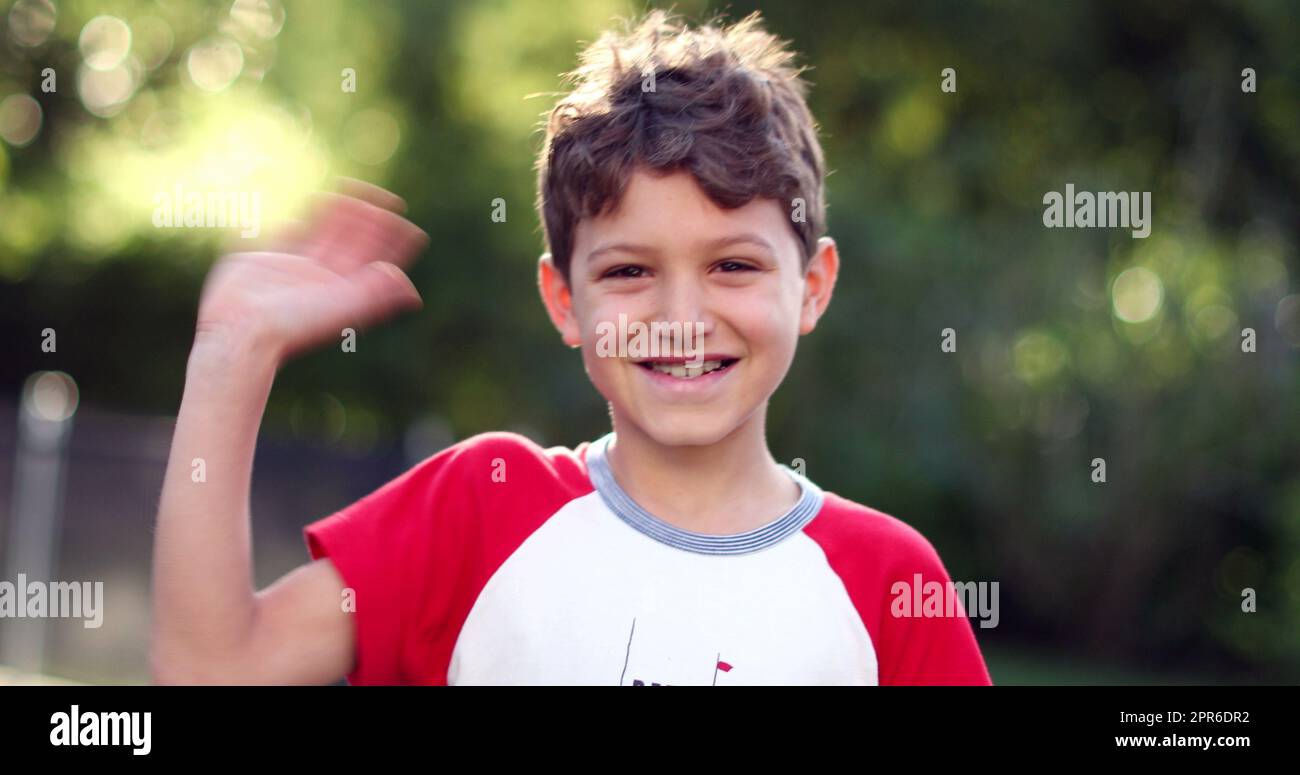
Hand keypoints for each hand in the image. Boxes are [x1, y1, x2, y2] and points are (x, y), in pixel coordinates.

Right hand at [194, 178, 427, 364]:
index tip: (405, 220)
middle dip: (367, 220)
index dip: (392, 242)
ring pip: (321, 235)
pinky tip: (305, 210)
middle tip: (382, 198)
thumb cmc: (295, 323)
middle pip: (352, 244)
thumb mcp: (344, 308)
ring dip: (336, 214)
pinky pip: (284, 237)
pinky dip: (295, 223)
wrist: (243, 332)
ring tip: (347, 192)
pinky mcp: (264, 263)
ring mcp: (293, 271)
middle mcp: (321, 281)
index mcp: (343, 292)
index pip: (375, 261)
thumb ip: (377, 293)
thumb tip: (412, 293)